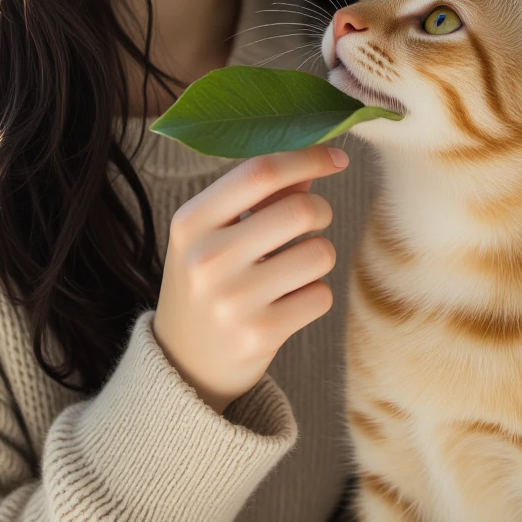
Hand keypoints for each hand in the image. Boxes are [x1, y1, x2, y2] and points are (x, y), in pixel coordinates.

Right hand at [153, 145, 348, 412]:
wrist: (183, 364)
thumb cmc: (208, 282)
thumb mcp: (216, 233)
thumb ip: (261, 196)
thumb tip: (312, 166)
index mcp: (191, 221)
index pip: (260, 172)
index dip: (308, 157)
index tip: (337, 157)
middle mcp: (207, 258)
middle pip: (300, 210)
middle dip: (321, 211)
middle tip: (313, 222)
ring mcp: (232, 299)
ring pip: (319, 253)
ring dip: (318, 256)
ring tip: (293, 269)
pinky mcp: (260, 334)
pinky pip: (320, 296)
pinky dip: (314, 295)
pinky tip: (288, 302)